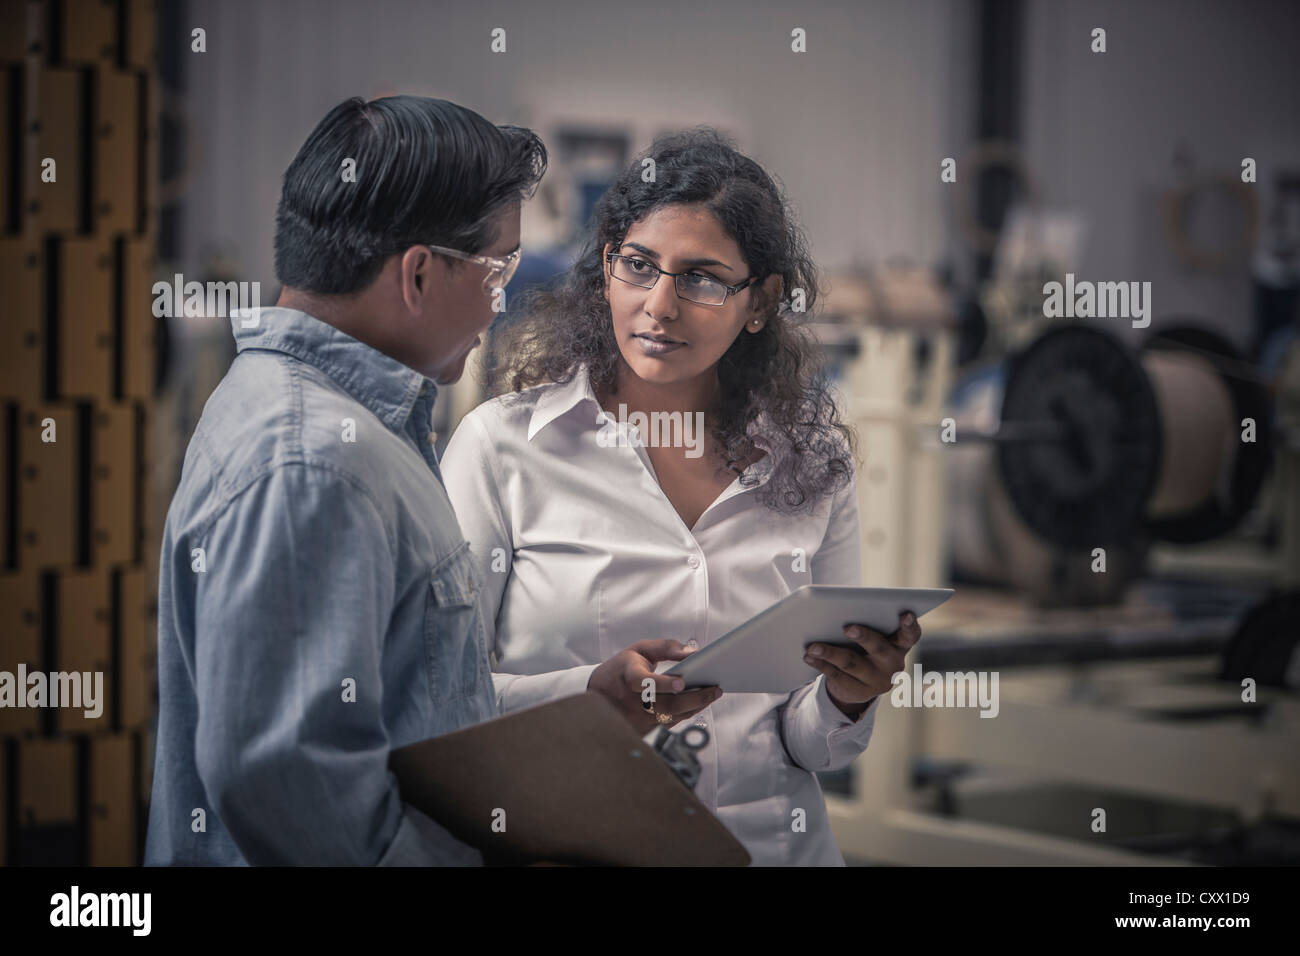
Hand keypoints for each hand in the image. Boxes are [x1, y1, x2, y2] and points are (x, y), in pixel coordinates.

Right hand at [587, 639, 722, 733]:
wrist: (597, 693)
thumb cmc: (623, 668)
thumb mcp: (639, 650)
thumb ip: (666, 648)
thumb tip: (693, 652)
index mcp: (628, 677)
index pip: (644, 683)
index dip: (662, 683)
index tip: (681, 682)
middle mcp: (631, 701)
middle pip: (666, 705)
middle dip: (695, 698)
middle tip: (716, 690)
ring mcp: (635, 719)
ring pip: (671, 717)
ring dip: (695, 707)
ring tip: (712, 695)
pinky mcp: (640, 731)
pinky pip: (668, 724)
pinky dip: (685, 714)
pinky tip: (697, 704)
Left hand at [802, 611, 922, 718]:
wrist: (859, 684)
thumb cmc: (866, 648)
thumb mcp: (873, 638)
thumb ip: (867, 624)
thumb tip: (838, 611)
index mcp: (900, 646)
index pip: (911, 635)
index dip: (910, 625)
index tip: (905, 614)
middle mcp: (893, 664)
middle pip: (879, 648)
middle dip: (864, 637)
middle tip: (848, 628)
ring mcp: (876, 681)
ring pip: (852, 663)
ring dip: (831, 652)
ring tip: (813, 646)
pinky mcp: (857, 690)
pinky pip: (837, 675)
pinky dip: (820, 664)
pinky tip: (808, 656)